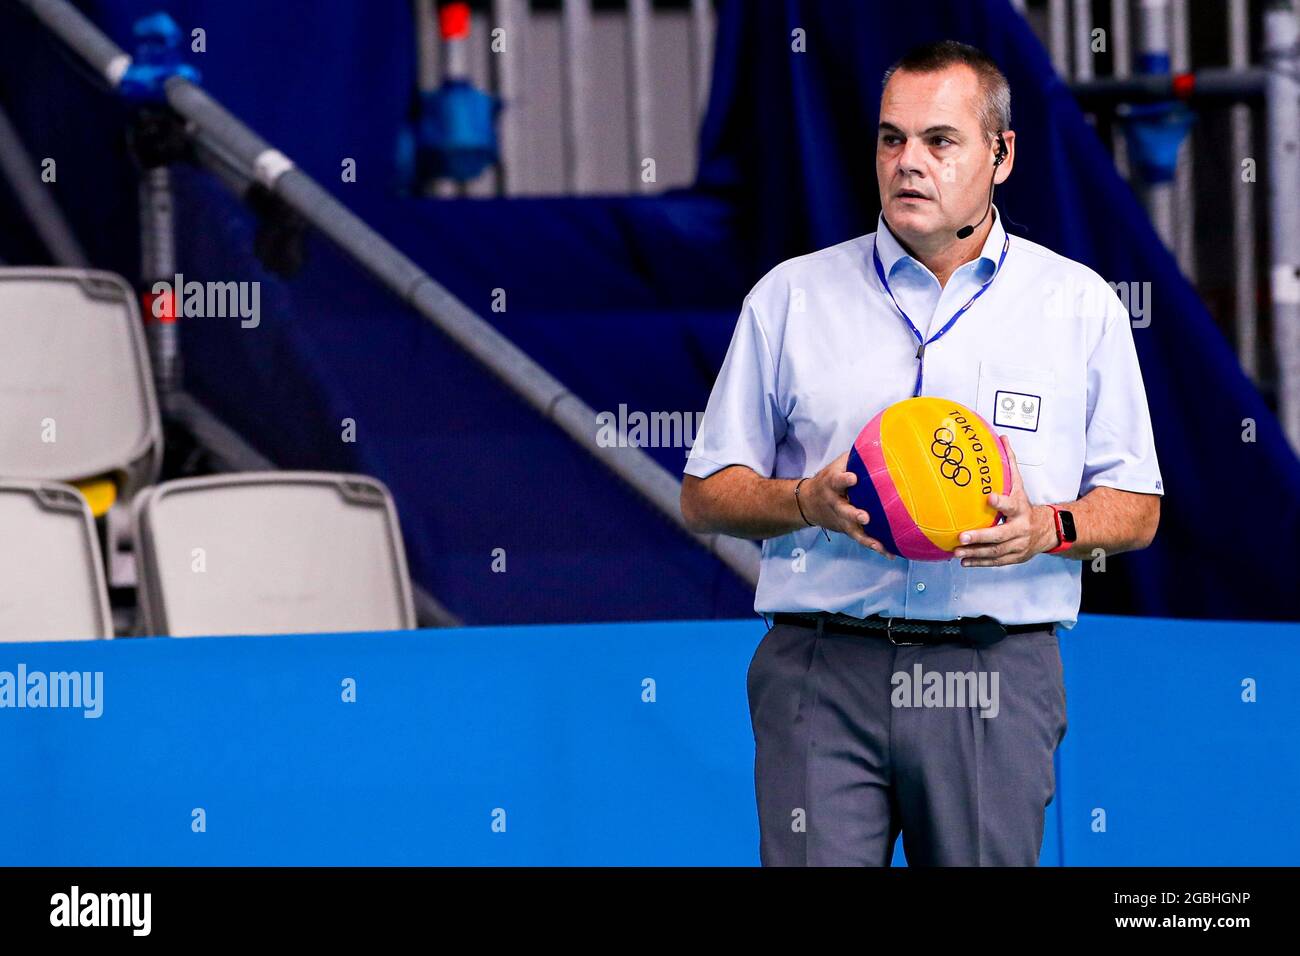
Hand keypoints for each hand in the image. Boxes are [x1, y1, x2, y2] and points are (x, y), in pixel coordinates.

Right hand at [801, 452, 895, 559]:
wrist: (806, 502)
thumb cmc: (829, 479)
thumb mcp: (837, 464)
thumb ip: (855, 457)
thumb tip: (881, 443)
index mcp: (832, 484)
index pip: (837, 480)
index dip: (844, 479)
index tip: (853, 478)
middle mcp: (835, 503)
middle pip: (844, 510)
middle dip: (854, 514)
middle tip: (864, 517)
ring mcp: (841, 519)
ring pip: (854, 530)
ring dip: (867, 537)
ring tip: (880, 545)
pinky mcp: (848, 529)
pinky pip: (862, 539)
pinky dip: (876, 547)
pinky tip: (890, 553)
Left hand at [952, 435, 1055, 566]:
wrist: (1047, 530)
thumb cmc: (1025, 505)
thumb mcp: (1019, 485)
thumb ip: (1009, 463)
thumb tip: (1002, 438)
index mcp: (1020, 510)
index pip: (1011, 505)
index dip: (1001, 502)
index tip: (989, 497)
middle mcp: (1020, 529)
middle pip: (1000, 535)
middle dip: (981, 537)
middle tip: (962, 536)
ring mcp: (1018, 545)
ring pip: (996, 552)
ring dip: (975, 552)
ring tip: (957, 551)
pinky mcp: (1014, 557)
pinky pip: (995, 562)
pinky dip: (979, 562)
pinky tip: (964, 561)